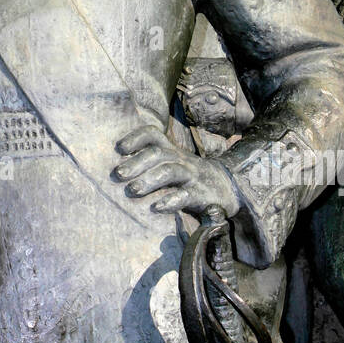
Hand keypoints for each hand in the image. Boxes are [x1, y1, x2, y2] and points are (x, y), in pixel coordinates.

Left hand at [113, 123, 239, 217]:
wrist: (227, 187)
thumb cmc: (188, 177)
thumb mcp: (171, 164)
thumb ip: (151, 164)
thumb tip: (116, 171)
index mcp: (170, 151)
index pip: (153, 135)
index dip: (136, 138)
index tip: (119, 149)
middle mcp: (180, 159)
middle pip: (158, 154)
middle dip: (136, 163)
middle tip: (118, 175)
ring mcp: (192, 176)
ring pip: (170, 171)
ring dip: (149, 180)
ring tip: (132, 190)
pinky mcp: (201, 195)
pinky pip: (186, 196)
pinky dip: (170, 201)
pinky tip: (156, 208)